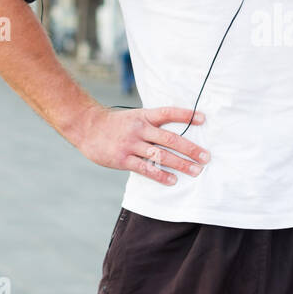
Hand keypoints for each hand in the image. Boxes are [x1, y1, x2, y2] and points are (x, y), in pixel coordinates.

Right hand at [76, 106, 209, 186]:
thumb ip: (152, 123)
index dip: (186, 115)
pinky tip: (172, 180)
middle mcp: (139, 129)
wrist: (87, 127)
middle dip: (190, 148)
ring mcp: (131, 144)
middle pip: (169, 139)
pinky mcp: (122, 159)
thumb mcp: (134, 116)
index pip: (168, 113)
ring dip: (180, 164)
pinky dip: (160, 175)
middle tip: (205, 157)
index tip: (203, 119)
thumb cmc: (115, 124)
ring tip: (195, 171)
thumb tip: (176, 133)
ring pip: (160, 155)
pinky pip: (145, 168)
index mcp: (144, 116)